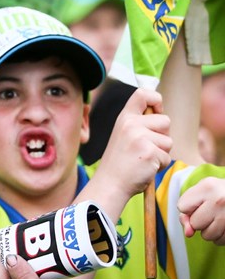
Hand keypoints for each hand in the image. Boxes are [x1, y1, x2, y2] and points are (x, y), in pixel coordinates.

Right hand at [97, 89, 171, 203]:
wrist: (110, 184)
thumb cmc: (120, 162)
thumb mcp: (124, 135)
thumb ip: (139, 124)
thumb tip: (162, 118)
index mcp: (124, 118)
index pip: (143, 94)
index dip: (156, 99)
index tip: (156, 111)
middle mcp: (131, 124)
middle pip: (165, 121)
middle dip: (162, 136)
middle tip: (145, 148)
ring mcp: (140, 137)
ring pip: (168, 141)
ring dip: (162, 152)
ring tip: (143, 159)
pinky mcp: (150, 152)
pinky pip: (168, 157)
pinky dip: (160, 165)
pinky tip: (145, 168)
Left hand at [178, 177, 224, 243]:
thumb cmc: (220, 192)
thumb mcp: (203, 191)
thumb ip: (188, 209)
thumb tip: (188, 233)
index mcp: (208, 187)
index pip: (182, 207)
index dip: (188, 208)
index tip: (199, 202)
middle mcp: (219, 201)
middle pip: (195, 224)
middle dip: (199, 220)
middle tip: (210, 211)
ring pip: (207, 236)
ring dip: (210, 230)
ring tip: (218, 218)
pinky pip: (220, 241)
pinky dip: (220, 237)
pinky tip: (224, 226)